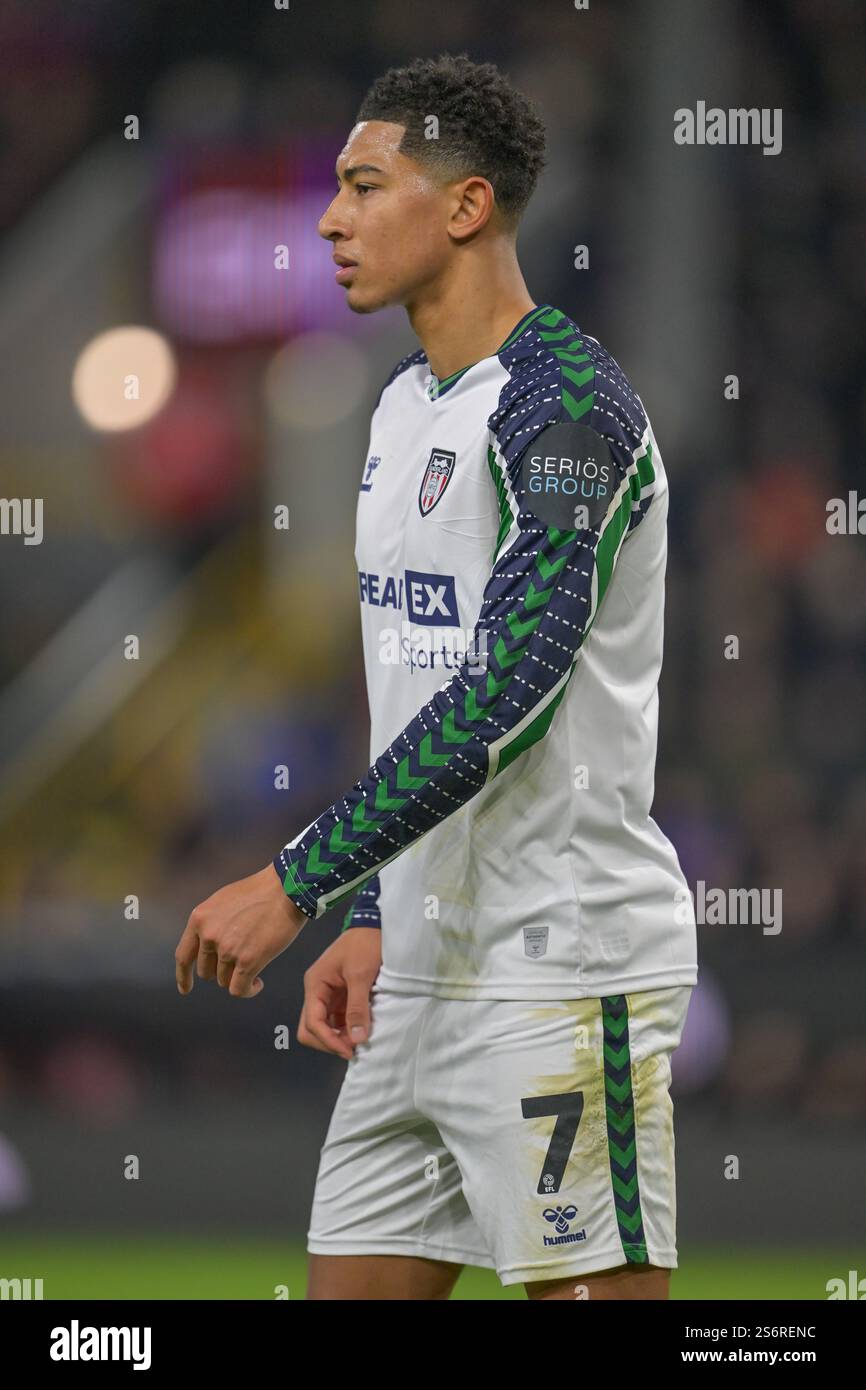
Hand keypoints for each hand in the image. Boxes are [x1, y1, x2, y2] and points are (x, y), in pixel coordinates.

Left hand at [175, 864, 307, 998]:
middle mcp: (209, 935)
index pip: (183, 955)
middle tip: (240, 962)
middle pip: (206, 971)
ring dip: (238, 977)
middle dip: (221, 971)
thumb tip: (209, 949)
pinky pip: (238, 989)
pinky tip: (258, 983)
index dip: (183, 976)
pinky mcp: (248, 961)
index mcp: (199, 918)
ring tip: (255, 965)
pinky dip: (248, 990)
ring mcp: (227, 949)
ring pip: (224, 980)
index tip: (186, 989)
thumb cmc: (260, 893)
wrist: (286, 889)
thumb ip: (211, 924)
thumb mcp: (223, 901)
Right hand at [297, 928, 381, 1059]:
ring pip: (324, 1026)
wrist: (374, 925)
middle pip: (311, 1028)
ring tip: (360, 1042)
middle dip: (329, 1041)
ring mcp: (327, 995)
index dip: (328, 1040)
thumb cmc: (364, 946)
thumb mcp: (361, 976)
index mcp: (315, 985)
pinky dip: (346, 1029)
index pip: (312, 1022)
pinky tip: (361, 1032)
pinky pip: (337, 1019)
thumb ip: (357, 1008)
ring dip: (338, 1037)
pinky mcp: (339, 996)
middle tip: (352, 1049)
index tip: (349, 1051)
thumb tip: (357, 1039)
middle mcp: (316, 992)